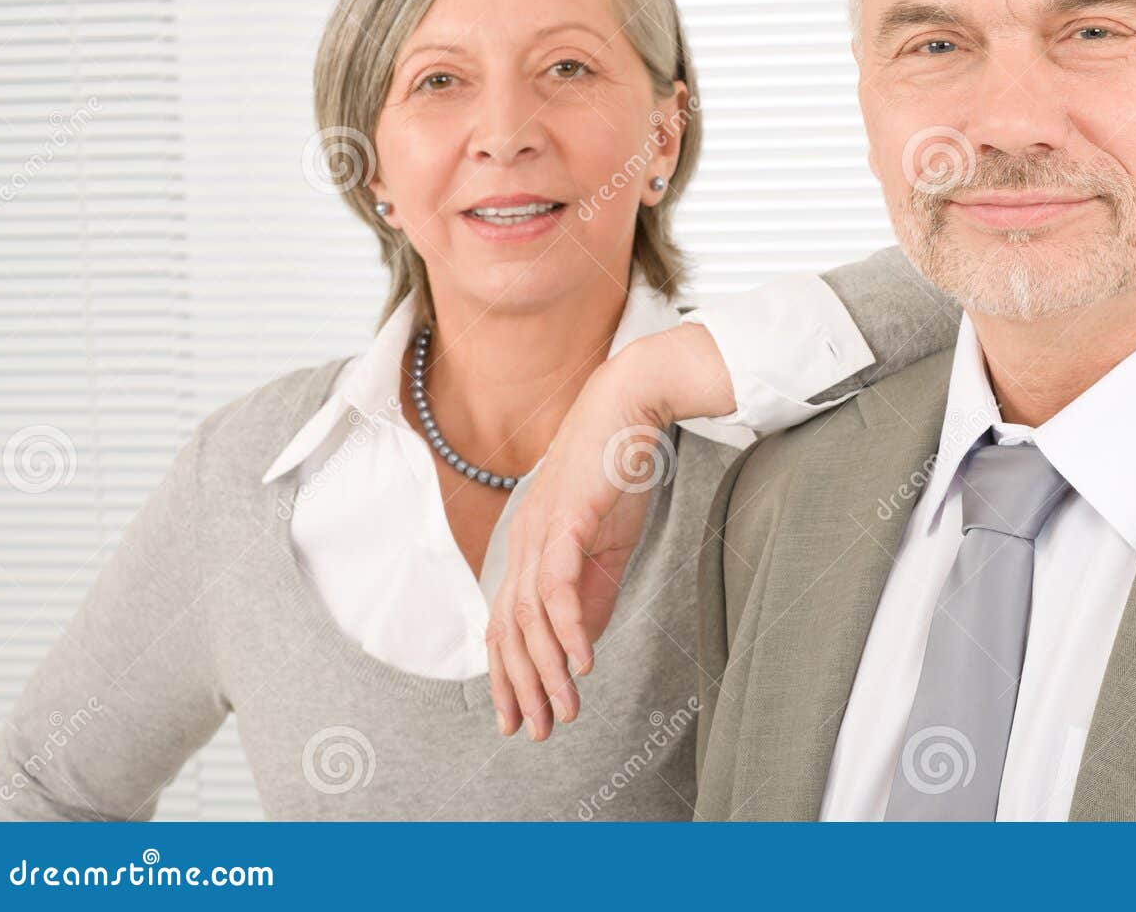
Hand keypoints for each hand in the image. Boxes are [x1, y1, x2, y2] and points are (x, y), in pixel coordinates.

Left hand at [487, 321, 735, 739]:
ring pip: (528, 618)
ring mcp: (540, 532)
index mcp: (530, 548)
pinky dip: (566, 629)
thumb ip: (591, 589)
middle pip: (508, 631)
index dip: (509, 675)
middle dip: (520, 688)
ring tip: (564, 710)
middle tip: (537, 731)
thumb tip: (580, 641)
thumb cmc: (617, 466)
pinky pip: (557, 588)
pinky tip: (581, 662)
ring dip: (545, 671)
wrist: (629, 403)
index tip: (521, 718)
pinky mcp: (565, 521)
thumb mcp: (606, 540)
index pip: (506, 624)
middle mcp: (524, 543)